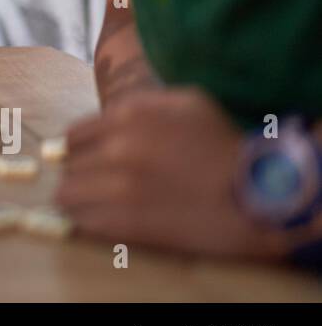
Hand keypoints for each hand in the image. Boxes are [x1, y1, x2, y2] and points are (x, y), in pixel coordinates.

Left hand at [56, 87, 284, 259]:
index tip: (92, 162)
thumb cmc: (226, 147)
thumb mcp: (187, 102)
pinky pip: (83, 222)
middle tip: (101, 186)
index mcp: (128, 115)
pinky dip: (88, 223)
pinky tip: (108, 222)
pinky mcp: (125, 222)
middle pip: (68, 166)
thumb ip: (141, 104)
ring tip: (99, 205)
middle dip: (82, 175)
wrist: (259, 198)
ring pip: (66, 195)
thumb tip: (102, 118)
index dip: (81, 151)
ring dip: (79, 201)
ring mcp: (119, 187)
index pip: (73, 137)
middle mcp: (117, 147)